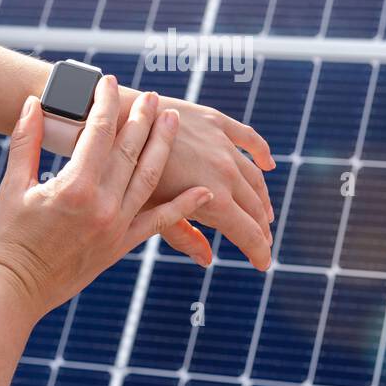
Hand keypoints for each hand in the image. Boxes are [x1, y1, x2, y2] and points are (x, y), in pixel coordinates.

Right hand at [0, 75, 212, 320]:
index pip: (97, 132)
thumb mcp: (12, 186)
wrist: (16, 289)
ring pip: (150, 178)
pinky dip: (184, 207)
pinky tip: (205, 193)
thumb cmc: (8, 238)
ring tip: (174, 121)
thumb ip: (26, 141)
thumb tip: (34, 103)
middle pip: (130, 150)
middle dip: (142, 118)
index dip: (105, 103)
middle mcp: (103, 204)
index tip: (109, 81)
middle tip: (153, 96)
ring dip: (164, 147)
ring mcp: (117, 226)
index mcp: (74, 186)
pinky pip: (159, 223)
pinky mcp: (122, 245)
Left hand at [122, 91, 275, 271]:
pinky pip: (248, 138)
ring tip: (265, 213)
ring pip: (254, 177)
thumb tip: (207, 260)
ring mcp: (222, 145)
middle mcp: (225, 172)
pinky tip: (268, 164)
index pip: (249, 233)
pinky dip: (261, 152)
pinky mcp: (216, 122)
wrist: (117, 124)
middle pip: (255, 207)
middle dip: (261, 229)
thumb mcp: (152, 212)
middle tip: (262, 242)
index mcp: (214, 199)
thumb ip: (183, 235)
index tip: (263, 264)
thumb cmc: (125, 176)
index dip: (259, 253)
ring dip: (262, 198)